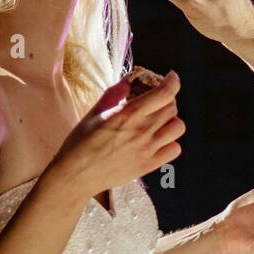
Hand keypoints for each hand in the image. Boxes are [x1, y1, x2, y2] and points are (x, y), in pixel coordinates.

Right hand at [47, 71, 184, 203]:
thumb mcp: (93, 113)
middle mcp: (141, 131)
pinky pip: (175, 149)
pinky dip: (171, 142)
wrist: (76, 176)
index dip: (172, 82)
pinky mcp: (149, 165)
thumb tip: (128, 81)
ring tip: (159, 122)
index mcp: (128, 115)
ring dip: (171, 121)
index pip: (164, 93)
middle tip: (157, 102)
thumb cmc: (80, 144)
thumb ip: (113, 95)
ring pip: (178, 127)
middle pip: (172, 108)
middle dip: (167, 100)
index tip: (171, 78)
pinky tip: (158, 141)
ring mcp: (147, 149)